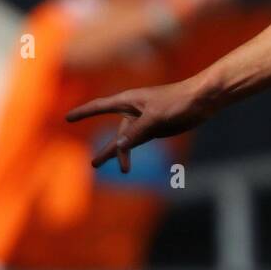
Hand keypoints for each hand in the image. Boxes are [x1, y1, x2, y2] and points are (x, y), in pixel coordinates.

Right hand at [65, 78, 209, 172]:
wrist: (203, 99)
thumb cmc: (179, 101)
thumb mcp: (155, 118)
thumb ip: (136, 133)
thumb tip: (119, 147)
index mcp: (129, 101)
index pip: (100, 106)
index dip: (83, 113)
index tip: (67, 118)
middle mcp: (133, 109)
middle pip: (115, 131)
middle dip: (105, 148)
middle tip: (93, 165)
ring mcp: (144, 119)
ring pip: (127, 139)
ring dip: (120, 154)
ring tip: (117, 170)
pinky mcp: (156, 127)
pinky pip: (138, 141)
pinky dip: (131, 151)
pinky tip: (126, 165)